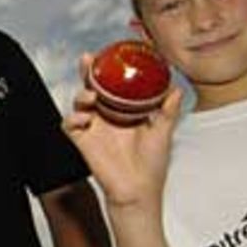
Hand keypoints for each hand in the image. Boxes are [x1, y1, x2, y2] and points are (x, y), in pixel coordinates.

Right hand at [62, 52, 181, 209]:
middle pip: (92, 87)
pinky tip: (85, 118)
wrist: (139, 191)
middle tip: (88, 60)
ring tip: (90, 96)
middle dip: (87, 71)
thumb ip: (168, 111)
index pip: (114, 84)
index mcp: (124, 110)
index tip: (112, 55)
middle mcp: (106, 116)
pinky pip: (70, 124)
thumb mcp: (163, 132)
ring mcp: (93, 128)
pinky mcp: (83, 141)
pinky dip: (73, 118)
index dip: (109, 69)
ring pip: (79, 102)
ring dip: (81, 95)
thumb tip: (177, 89)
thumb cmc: (151, 165)